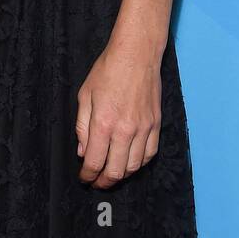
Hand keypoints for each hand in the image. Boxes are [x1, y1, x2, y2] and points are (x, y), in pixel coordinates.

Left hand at [75, 42, 161, 187]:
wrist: (136, 54)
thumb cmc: (108, 70)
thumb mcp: (85, 95)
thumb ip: (82, 126)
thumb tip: (83, 151)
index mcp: (104, 122)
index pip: (95, 161)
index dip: (88, 175)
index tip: (84, 178)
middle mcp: (125, 130)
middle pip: (116, 171)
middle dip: (104, 182)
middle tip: (96, 183)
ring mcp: (144, 128)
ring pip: (135, 166)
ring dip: (122, 175)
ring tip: (112, 175)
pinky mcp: (156, 125)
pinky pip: (150, 154)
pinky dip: (140, 164)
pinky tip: (131, 163)